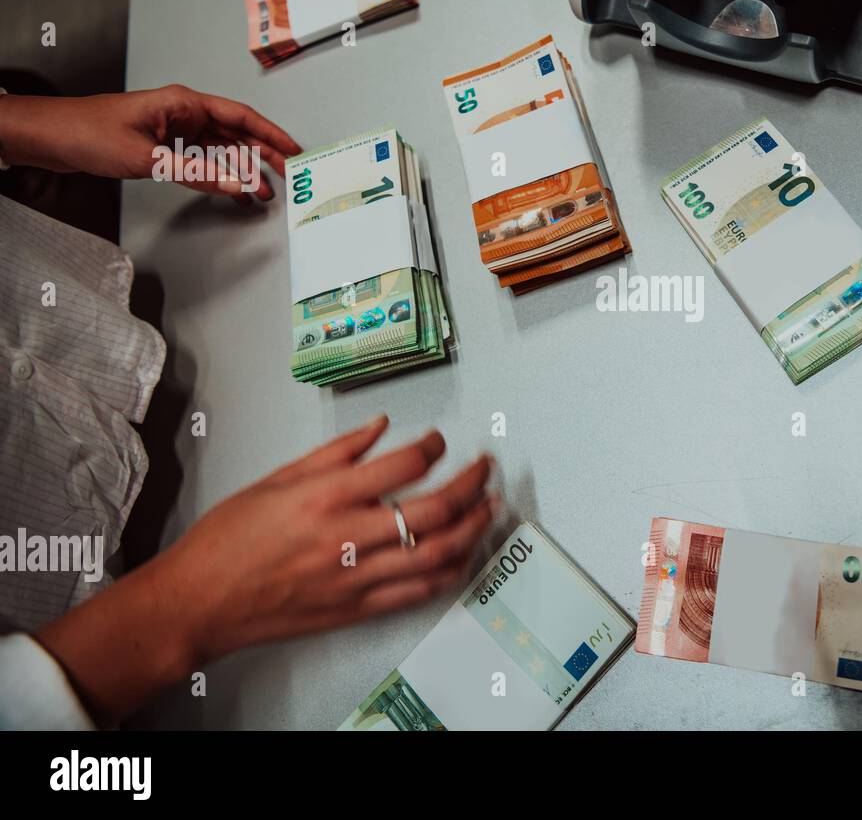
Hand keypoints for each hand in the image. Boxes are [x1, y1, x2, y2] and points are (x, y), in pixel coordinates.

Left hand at [0, 84, 301, 202]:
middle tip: (286, 175)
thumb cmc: (89, 133)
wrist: (50, 137)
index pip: (240, 116)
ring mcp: (173, 128)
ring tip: (262, 192)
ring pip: (221, 147)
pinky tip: (230, 187)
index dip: (271, 133)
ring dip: (242, 168)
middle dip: (263, 154)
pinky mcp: (162, 143)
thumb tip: (236, 183)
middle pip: (236, 132)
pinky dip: (219, 172)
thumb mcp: (148, 158)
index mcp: (183, 103)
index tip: (293, 150)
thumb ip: (196, 172)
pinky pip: (202, 157)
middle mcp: (182, 112)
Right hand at [37, 417, 495, 725]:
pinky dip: (449, 571)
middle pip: (435, 509)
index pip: (404, 464)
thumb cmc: (226, 542)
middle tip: (484, 469)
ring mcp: (355, 577)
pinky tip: (461, 554)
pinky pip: (418, 592)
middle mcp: (346, 537)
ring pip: (438, 553)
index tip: (439, 441)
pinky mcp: (356, 608)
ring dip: (473, 528)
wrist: (198, 603)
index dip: (434, 447)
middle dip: (472, 484)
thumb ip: (336, 452)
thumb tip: (378, 426)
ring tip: (488, 508)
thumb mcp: (276, 479)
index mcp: (325, 497)